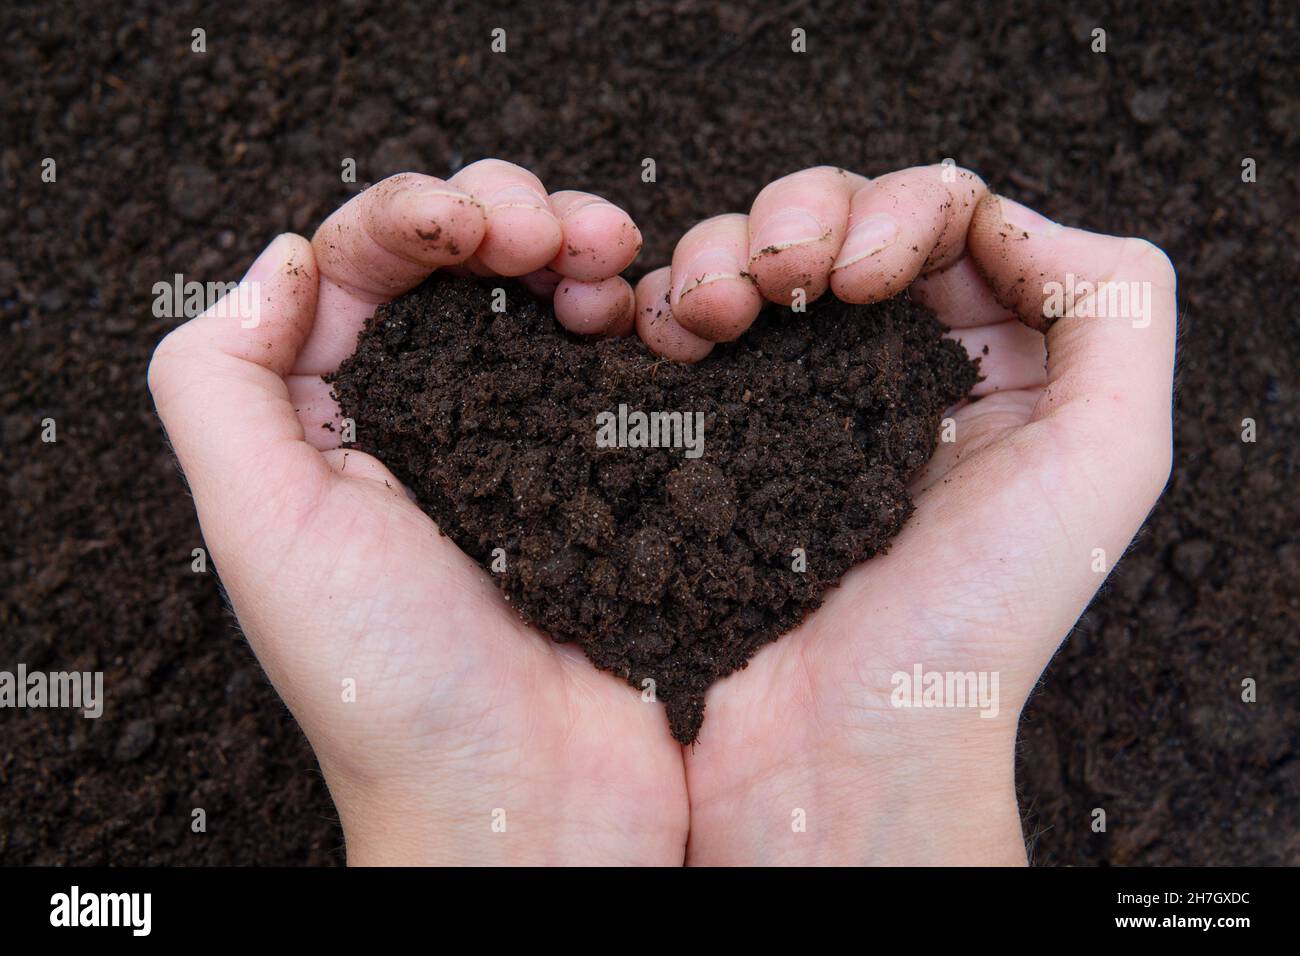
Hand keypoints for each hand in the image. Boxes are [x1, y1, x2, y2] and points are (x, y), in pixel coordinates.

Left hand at [149, 161, 687, 864]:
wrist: (532, 799)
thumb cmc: (393, 685)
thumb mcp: (262, 529)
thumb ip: (222, 381)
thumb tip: (283, 258)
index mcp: (334, 420)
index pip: (362, 262)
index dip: (414, 212)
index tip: (472, 224)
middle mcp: (430, 417)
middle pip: (463, 258)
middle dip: (508, 209)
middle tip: (554, 236)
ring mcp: (532, 438)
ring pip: (549, 290)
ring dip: (579, 242)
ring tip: (611, 258)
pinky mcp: (613, 467)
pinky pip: (624, 356)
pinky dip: (637, 311)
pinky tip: (648, 315)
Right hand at [637, 166, 1175, 863]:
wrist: (836, 742)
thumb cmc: (973, 618)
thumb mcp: (1108, 458)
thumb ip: (1113, 304)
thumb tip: (1000, 219)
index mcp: (986, 361)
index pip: (942, 214)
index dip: (899, 210)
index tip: (862, 281)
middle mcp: (887, 368)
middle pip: (838, 213)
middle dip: (800, 217)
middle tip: (782, 283)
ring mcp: (788, 396)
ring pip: (750, 250)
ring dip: (721, 248)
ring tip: (709, 313)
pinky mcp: (710, 430)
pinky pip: (679, 319)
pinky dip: (666, 296)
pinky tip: (669, 336)